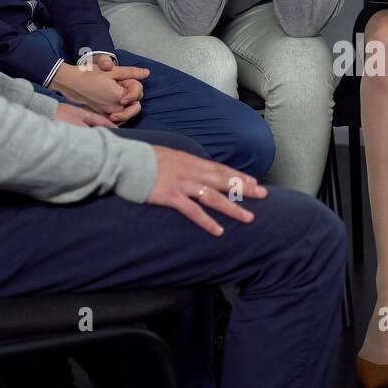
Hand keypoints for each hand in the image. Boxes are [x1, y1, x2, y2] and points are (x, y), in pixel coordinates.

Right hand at [50, 61, 148, 123]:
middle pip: (135, 104)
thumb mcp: (112, 71)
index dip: (134, 84)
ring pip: (128, 113)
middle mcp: (115, 108)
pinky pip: (118, 118)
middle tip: (122, 86)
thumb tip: (147, 73)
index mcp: (119, 96)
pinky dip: (120, 112)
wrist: (72, 83)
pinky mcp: (103, 116)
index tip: (123, 80)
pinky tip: (116, 103)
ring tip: (119, 95)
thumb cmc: (90, 74)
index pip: (138, 92)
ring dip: (128, 105)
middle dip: (133, 95)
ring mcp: (109, 113)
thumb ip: (131, 73)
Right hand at [146, 146, 268, 235]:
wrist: (123, 160)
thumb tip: (192, 169)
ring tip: (249, 218)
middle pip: (223, 180)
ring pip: (213, 197)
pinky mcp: (170, 196)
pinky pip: (193, 211)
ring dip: (232, 208)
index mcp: (190, 160)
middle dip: (244, 188)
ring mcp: (182, 184)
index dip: (238, 175)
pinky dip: (207, 222)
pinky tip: (219, 231)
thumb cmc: (143, 158)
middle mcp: (190, 171)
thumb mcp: (168, 155)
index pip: (220, 168)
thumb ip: (182, 163)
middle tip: (264, 195)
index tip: (254, 181)